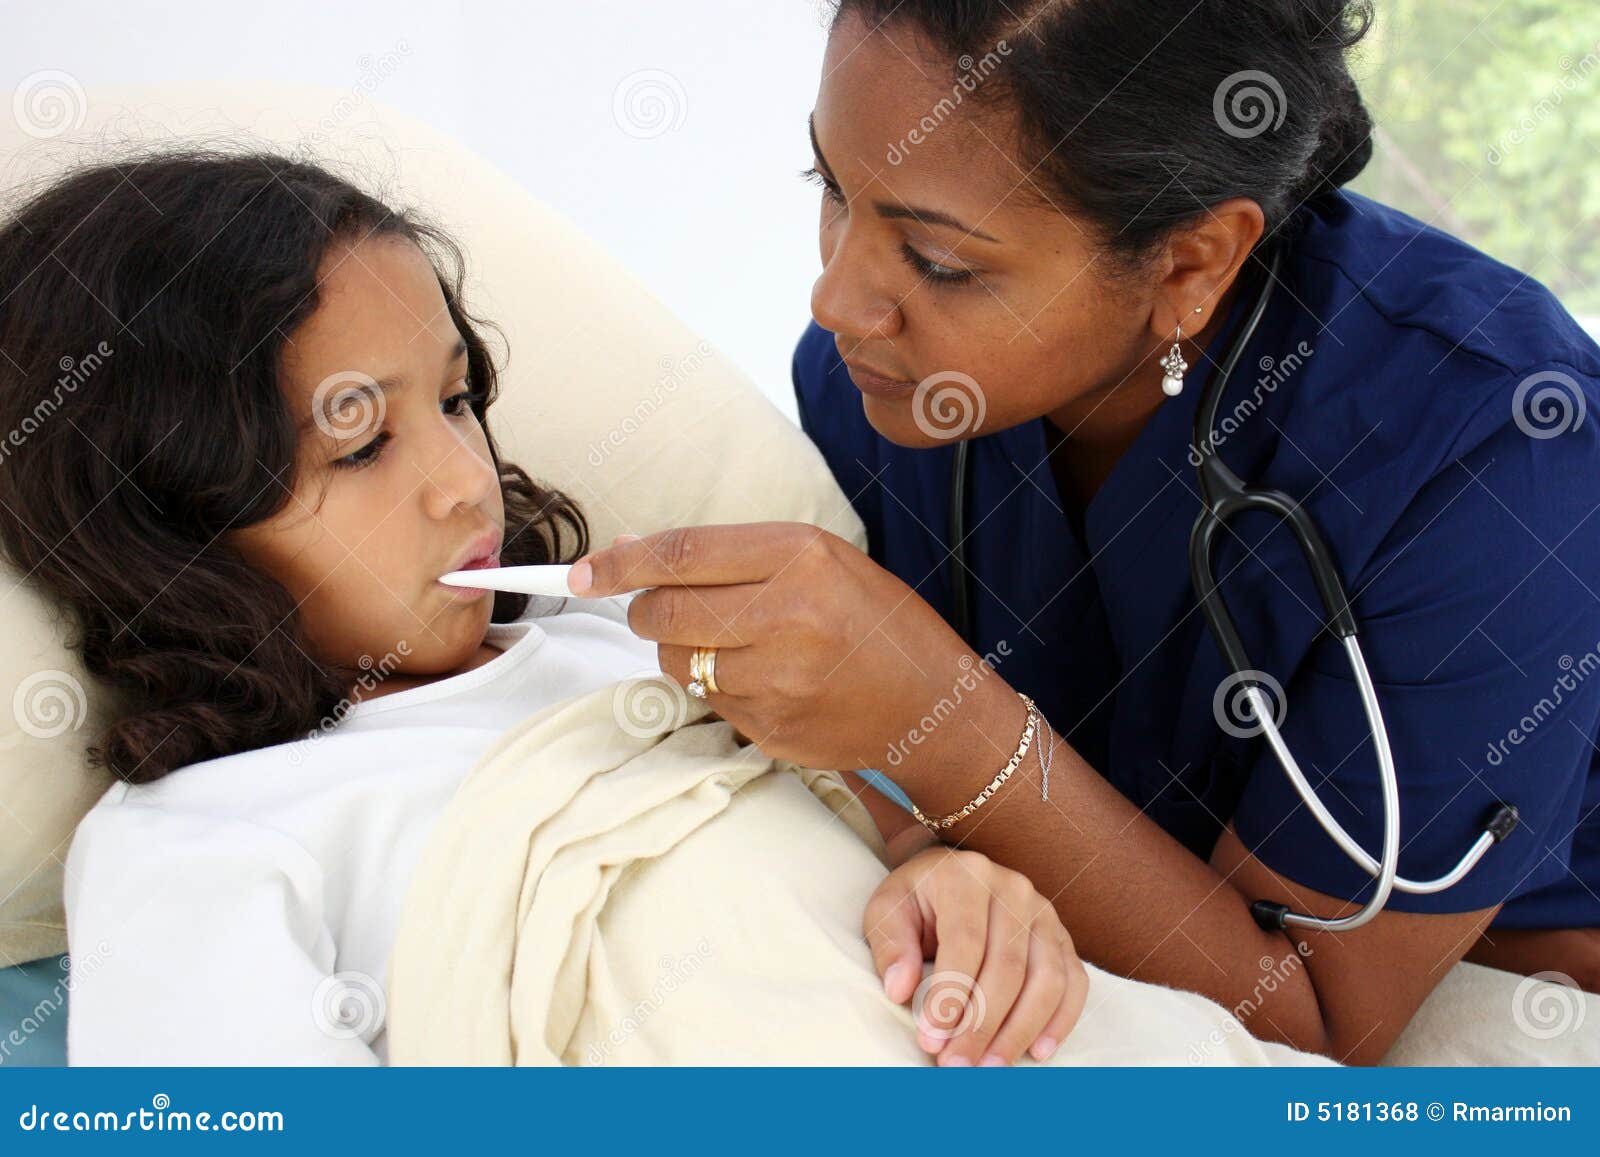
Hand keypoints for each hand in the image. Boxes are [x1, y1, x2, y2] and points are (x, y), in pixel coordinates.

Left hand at [570, 523, 1019, 782]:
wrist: (934, 707)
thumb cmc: (878, 622)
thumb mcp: (822, 561)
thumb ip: (732, 555)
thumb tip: (634, 552)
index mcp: (801, 558)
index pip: (680, 555)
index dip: (620, 564)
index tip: (582, 572)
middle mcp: (787, 616)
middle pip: (664, 613)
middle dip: (647, 610)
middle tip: (661, 608)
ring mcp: (778, 681)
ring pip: (678, 663)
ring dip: (684, 651)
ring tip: (735, 644)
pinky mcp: (770, 729)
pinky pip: (710, 702)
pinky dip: (720, 688)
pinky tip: (766, 681)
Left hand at [864, 846, 1088, 1065]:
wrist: (948, 876)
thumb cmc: (915, 901)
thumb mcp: (887, 911)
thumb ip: (891, 947)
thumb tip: (899, 990)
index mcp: (966, 875)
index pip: (965, 942)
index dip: (950, 995)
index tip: (930, 1039)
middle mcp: (1013, 889)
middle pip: (1007, 967)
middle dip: (981, 1024)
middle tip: (956, 1065)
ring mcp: (1044, 912)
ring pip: (1046, 979)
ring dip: (1019, 1030)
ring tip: (990, 1067)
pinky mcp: (1062, 937)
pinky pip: (1074, 982)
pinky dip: (1060, 1020)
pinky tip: (1037, 1052)